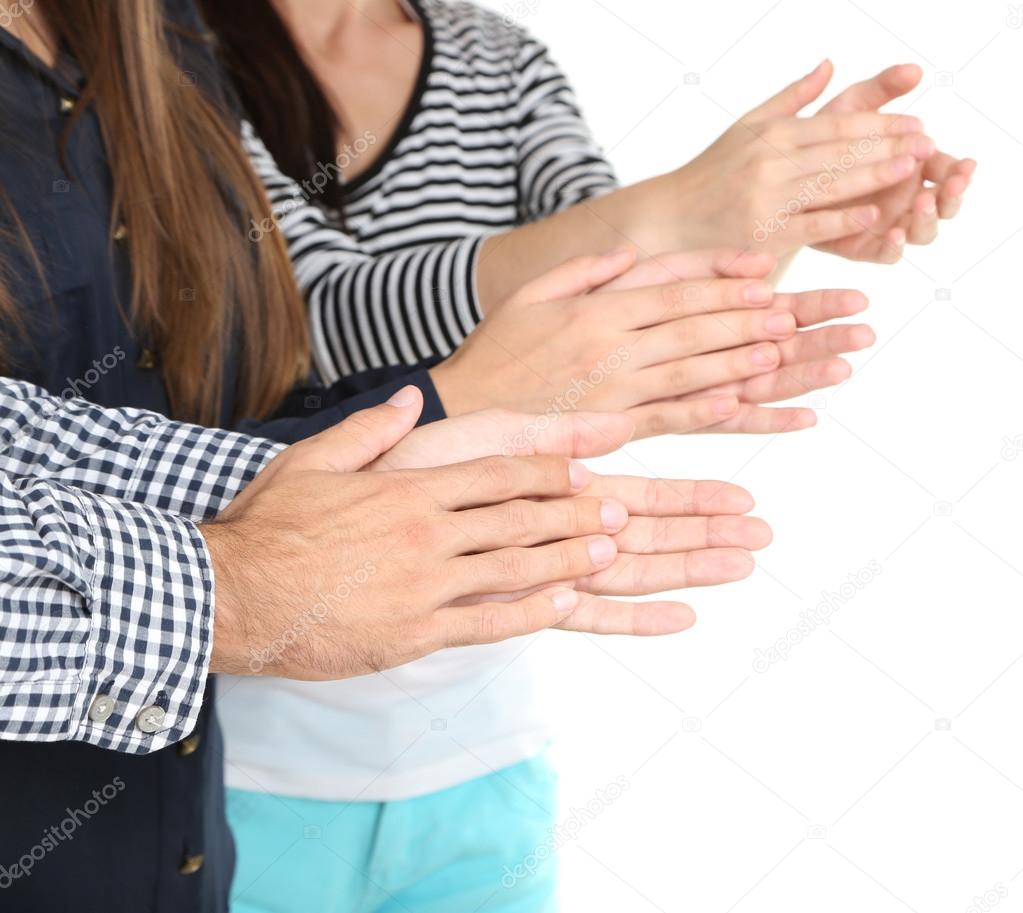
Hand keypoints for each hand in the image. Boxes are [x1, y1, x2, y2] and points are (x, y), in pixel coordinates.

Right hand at [204, 387, 634, 678]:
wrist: (232, 595)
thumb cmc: (269, 526)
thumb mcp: (313, 460)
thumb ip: (373, 430)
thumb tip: (414, 397)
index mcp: (408, 489)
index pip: (494, 473)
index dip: (545, 471)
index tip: (582, 468)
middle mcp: (427, 534)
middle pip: (518, 519)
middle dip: (573, 513)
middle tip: (621, 508)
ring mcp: (425, 586)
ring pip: (513, 569)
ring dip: (566, 558)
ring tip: (608, 551)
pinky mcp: (415, 633)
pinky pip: (486, 623)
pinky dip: (529, 613)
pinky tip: (562, 604)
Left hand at [371, 406, 771, 633]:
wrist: (361, 508)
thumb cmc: (422, 462)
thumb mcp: (492, 434)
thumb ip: (553, 435)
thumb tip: (615, 427)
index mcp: (558, 488)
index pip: (639, 491)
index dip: (692, 495)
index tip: (743, 494)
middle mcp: (559, 532)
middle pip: (647, 534)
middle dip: (704, 534)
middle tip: (765, 536)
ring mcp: (542, 568)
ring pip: (626, 569)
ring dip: (685, 568)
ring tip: (742, 565)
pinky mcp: (517, 602)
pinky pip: (581, 613)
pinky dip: (631, 617)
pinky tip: (681, 619)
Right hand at [431, 247, 869, 437]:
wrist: (463, 409)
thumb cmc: (498, 349)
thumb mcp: (532, 293)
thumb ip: (586, 269)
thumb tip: (633, 252)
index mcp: (598, 309)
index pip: (674, 288)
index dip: (724, 280)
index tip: (767, 274)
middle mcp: (613, 346)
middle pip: (697, 325)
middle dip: (755, 315)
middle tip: (807, 310)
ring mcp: (614, 388)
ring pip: (693, 369)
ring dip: (747, 360)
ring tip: (797, 353)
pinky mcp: (610, 426)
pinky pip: (668, 418)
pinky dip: (707, 411)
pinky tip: (743, 404)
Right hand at [630, 60, 933, 256]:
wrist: (668, 219)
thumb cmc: (709, 177)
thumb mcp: (745, 128)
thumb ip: (790, 99)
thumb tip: (829, 66)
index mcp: (771, 135)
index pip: (835, 126)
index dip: (878, 124)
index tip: (914, 123)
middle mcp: (769, 163)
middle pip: (839, 152)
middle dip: (887, 145)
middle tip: (927, 142)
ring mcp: (766, 198)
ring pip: (830, 183)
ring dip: (875, 175)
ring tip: (912, 167)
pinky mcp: (762, 233)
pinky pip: (810, 225)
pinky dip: (843, 219)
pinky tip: (874, 215)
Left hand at [810, 63, 975, 261]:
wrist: (779, 181)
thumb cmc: (818, 143)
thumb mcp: (847, 111)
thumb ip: (879, 90)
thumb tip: (914, 69)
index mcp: (911, 164)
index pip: (944, 168)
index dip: (956, 168)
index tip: (966, 164)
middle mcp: (905, 196)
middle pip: (942, 202)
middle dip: (952, 194)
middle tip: (954, 184)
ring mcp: (887, 223)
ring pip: (922, 231)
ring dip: (928, 219)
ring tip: (923, 204)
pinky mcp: (863, 246)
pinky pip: (886, 254)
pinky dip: (894, 247)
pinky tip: (895, 236)